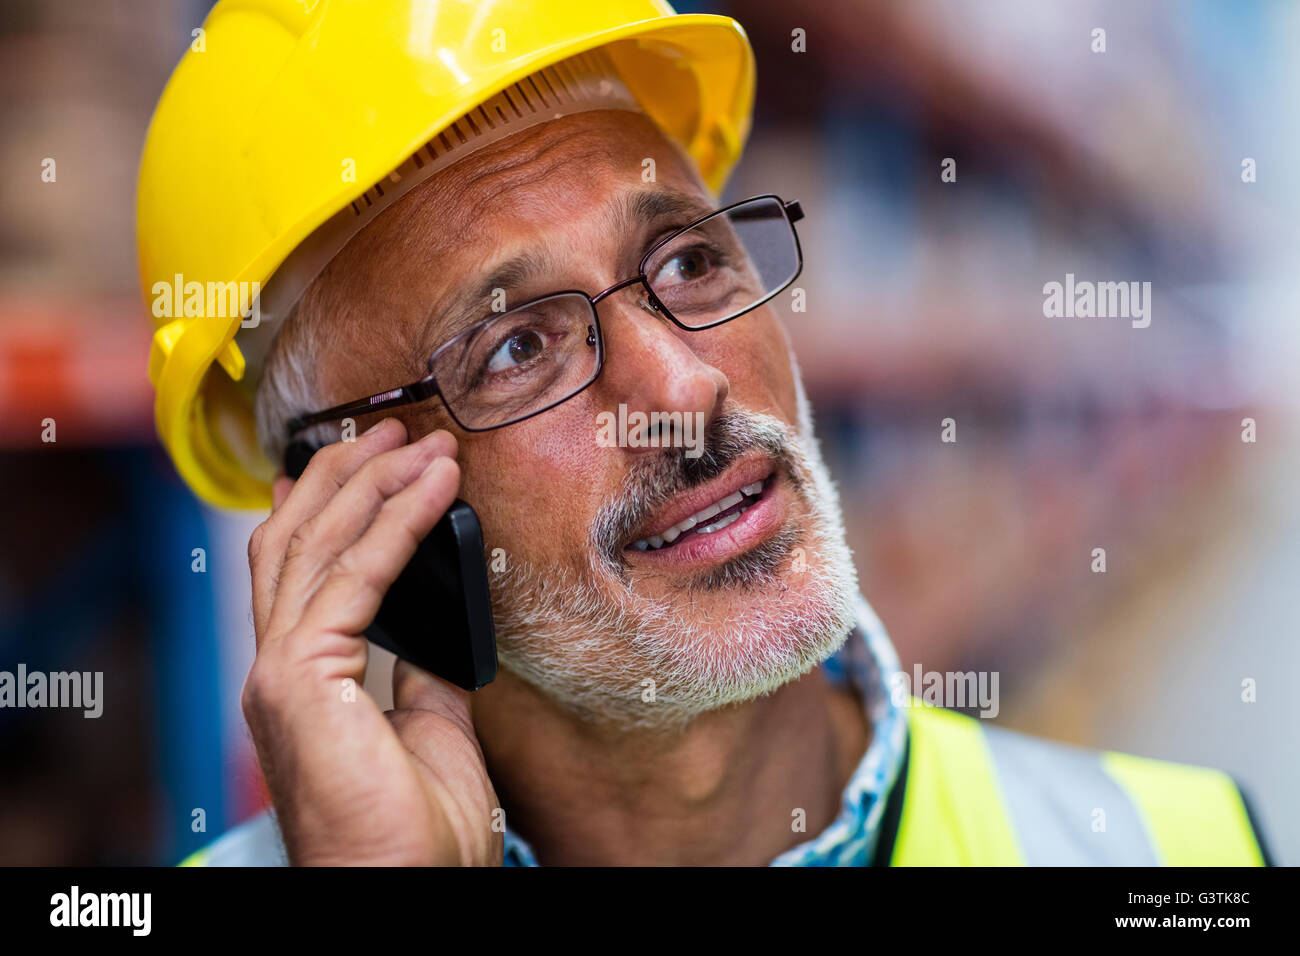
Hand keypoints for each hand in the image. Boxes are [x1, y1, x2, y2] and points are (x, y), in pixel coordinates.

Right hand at [241, 418, 501, 864]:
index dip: (329, 507)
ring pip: (316, 546)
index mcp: (303, 681)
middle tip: (391, 429)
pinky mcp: (300, 679)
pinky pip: (355, 578)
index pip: (301, 571)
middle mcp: (279, 669)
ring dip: (372, 484)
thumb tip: (433, 630)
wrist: (400, 891)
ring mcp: (281, 673)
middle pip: (296, 542)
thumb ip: (419, 674)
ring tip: (420, 441)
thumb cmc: (413, 834)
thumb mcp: (428, 731)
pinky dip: (397, 523)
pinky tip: (432, 487)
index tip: (370, 462)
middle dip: (344, 477)